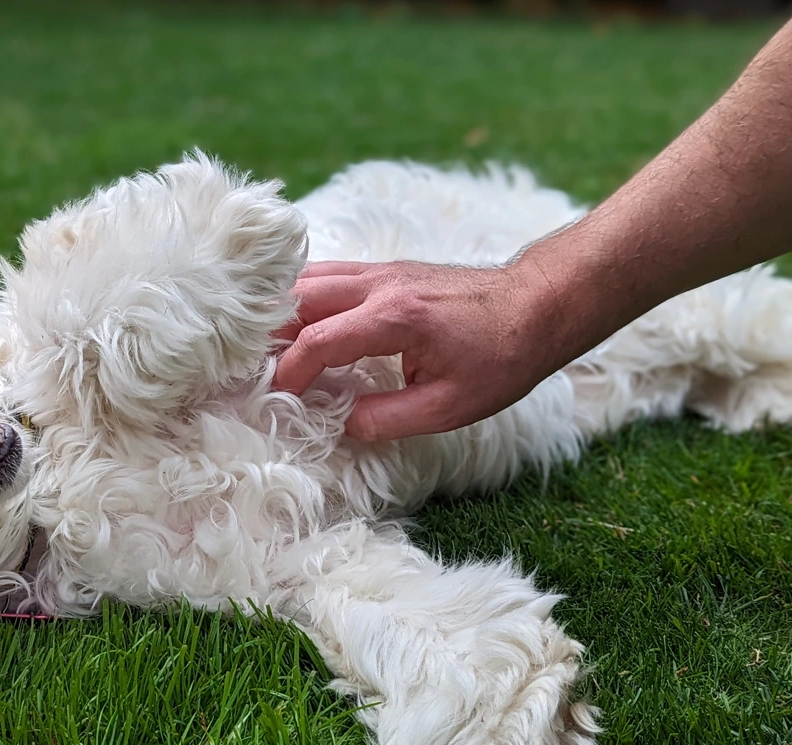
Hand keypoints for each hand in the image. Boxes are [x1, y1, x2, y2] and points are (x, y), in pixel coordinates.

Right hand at [273, 260, 571, 441]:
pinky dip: (302, 298)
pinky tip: (296, 323)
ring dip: (280, 313)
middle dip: (269, 336)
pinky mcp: (385, 270)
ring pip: (307, 280)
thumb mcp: (450, 407)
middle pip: (298, 299)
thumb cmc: (502, 357)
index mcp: (395, 318)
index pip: (317, 340)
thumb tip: (340, 426)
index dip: (290, 372)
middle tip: (253, 370)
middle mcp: (380, 284)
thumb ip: (388, 419)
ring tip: (266, 350)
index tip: (278, 398)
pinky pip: (327, 275)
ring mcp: (381, 270)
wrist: (538, 305)